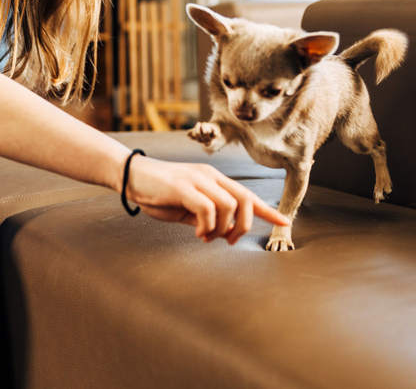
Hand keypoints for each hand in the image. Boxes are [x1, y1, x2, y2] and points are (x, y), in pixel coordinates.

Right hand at [125, 155, 289, 244]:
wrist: (131, 176)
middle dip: (244, 225)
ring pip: (229, 206)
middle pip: (245, 199)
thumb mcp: (186, 207)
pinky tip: (198, 232)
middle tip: (229, 241)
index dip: (268, 210)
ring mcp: (197, 180)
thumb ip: (205, 217)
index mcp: (213, 180)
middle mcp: (210, 176)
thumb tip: (221, 232)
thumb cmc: (157, 191)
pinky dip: (207, 226)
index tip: (285, 222)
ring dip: (222, 229)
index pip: (247, 195)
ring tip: (206, 237)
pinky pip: (208, 209)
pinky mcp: (183, 187)